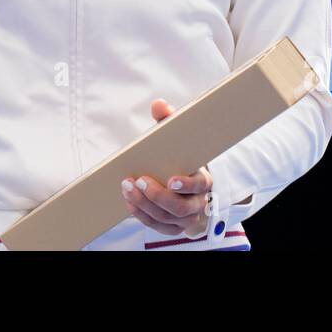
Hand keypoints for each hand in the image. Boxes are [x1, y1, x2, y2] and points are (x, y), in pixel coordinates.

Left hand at [120, 98, 212, 237]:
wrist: (182, 181)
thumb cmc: (179, 157)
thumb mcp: (176, 138)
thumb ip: (169, 121)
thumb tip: (159, 104)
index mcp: (204, 180)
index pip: (200, 185)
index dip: (187, 184)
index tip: (171, 180)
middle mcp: (198, 202)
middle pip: (181, 208)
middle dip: (158, 196)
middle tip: (138, 180)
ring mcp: (186, 218)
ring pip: (167, 218)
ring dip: (144, 204)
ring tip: (127, 187)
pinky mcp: (173, 227)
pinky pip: (157, 226)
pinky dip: (142, 215)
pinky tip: (129, 201)